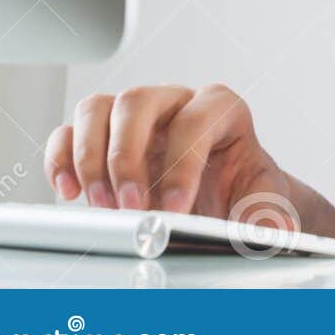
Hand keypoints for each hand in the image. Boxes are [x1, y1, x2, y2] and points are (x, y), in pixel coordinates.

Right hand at [43, 83, 295, 227]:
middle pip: (137, 102)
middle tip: (129, 207)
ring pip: (97, 108)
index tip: (175, 209)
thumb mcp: (264, 199)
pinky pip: (69, 131)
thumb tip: (273, 233)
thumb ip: (270, 213)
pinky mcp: (104, 135)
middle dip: (127, 157)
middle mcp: (175, 101)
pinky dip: (61, 158)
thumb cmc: (243, 189)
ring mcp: (137, 116)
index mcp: (221, 108)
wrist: (227, 195)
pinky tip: (68, 192)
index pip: (195, 121)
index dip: (182, 164)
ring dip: (90, 157)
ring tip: (100, 204)